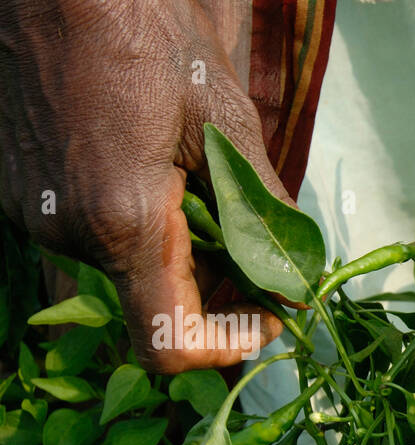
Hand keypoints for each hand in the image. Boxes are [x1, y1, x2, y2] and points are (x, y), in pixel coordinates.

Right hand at [0, 0, 290, 371]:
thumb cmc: (148, 39)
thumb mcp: (226, 126)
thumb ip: (264, 214)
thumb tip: (299, 277)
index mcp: (122, 223)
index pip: (169, 344)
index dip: (226, 348)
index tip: (265, 318)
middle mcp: (68, 233)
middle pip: (154, 307)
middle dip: (215, 291)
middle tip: (258, 251)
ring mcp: (37, 216)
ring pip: (125, 270)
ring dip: (178, 253)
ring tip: (203, 191)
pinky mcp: (23, 196)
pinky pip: (92, 236)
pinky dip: (138, 226)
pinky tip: (156, 172)